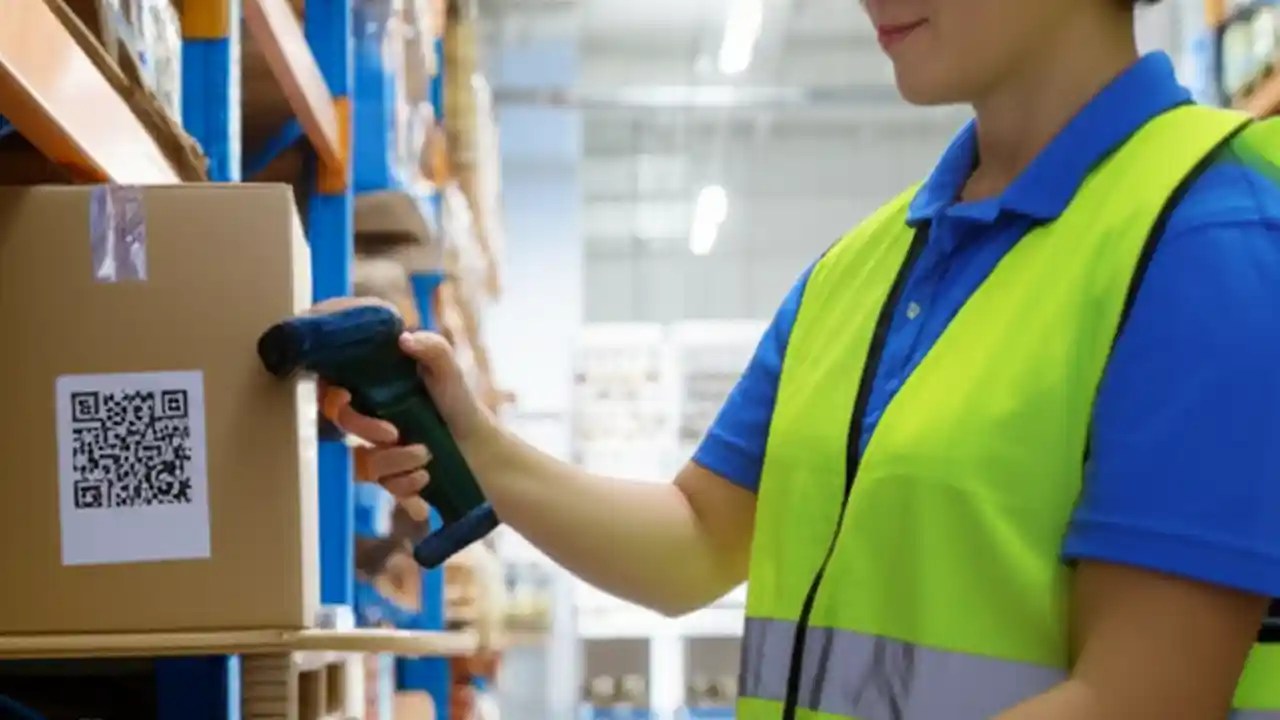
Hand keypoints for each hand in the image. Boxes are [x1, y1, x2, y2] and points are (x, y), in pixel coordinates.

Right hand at [321, 324, 491, 502]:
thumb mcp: (448, 371)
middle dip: (364, 428)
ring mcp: (377, 451)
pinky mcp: (391, 479)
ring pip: (363, 462)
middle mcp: (370, 419)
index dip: (331, 396)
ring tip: (426, 456)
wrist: (482, 449)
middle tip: (393, 433)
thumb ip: (432, 348)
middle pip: (341, 425)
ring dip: (393, 461)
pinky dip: (406, 484)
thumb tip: (404, 337)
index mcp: (375, 390)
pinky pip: (384, 486)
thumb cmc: (459, 404)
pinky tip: (426, 477)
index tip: (346, 396)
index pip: (334, 390)